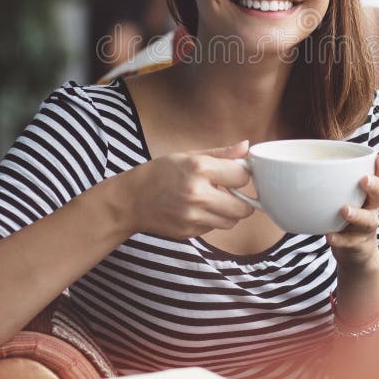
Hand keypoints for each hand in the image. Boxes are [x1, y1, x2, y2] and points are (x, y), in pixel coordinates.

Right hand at [120, 141, 254, 238]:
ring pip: (231, 222)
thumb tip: (246, 147)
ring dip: (228, 212)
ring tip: (212, 200)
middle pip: (243, 208)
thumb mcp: (189, 155)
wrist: (131, 199)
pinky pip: (214, 228)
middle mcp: (198, 194)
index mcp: (199, 168)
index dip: (241, 174)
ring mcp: (193, 216)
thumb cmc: (160, 173)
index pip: (242, 176)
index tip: (235, 174)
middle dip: (241, 200)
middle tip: (230, 191)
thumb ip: (221, 153)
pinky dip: (211, 220)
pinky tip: (197, 210)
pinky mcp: (189, 232)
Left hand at [327, 151, 378, 273]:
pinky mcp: (357, 244)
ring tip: (344, 210)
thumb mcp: (344, 196)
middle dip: (375, 185)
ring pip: (368, 220)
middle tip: (363, 179)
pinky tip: (329, 236)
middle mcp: (372, 207)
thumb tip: (294, 164)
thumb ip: (329, 181)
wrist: (356, 252)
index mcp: (369, 192)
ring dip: (357, 214)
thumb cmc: (346, 216)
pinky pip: (350, 242)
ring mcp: (366, 227)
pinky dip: (340, 239)